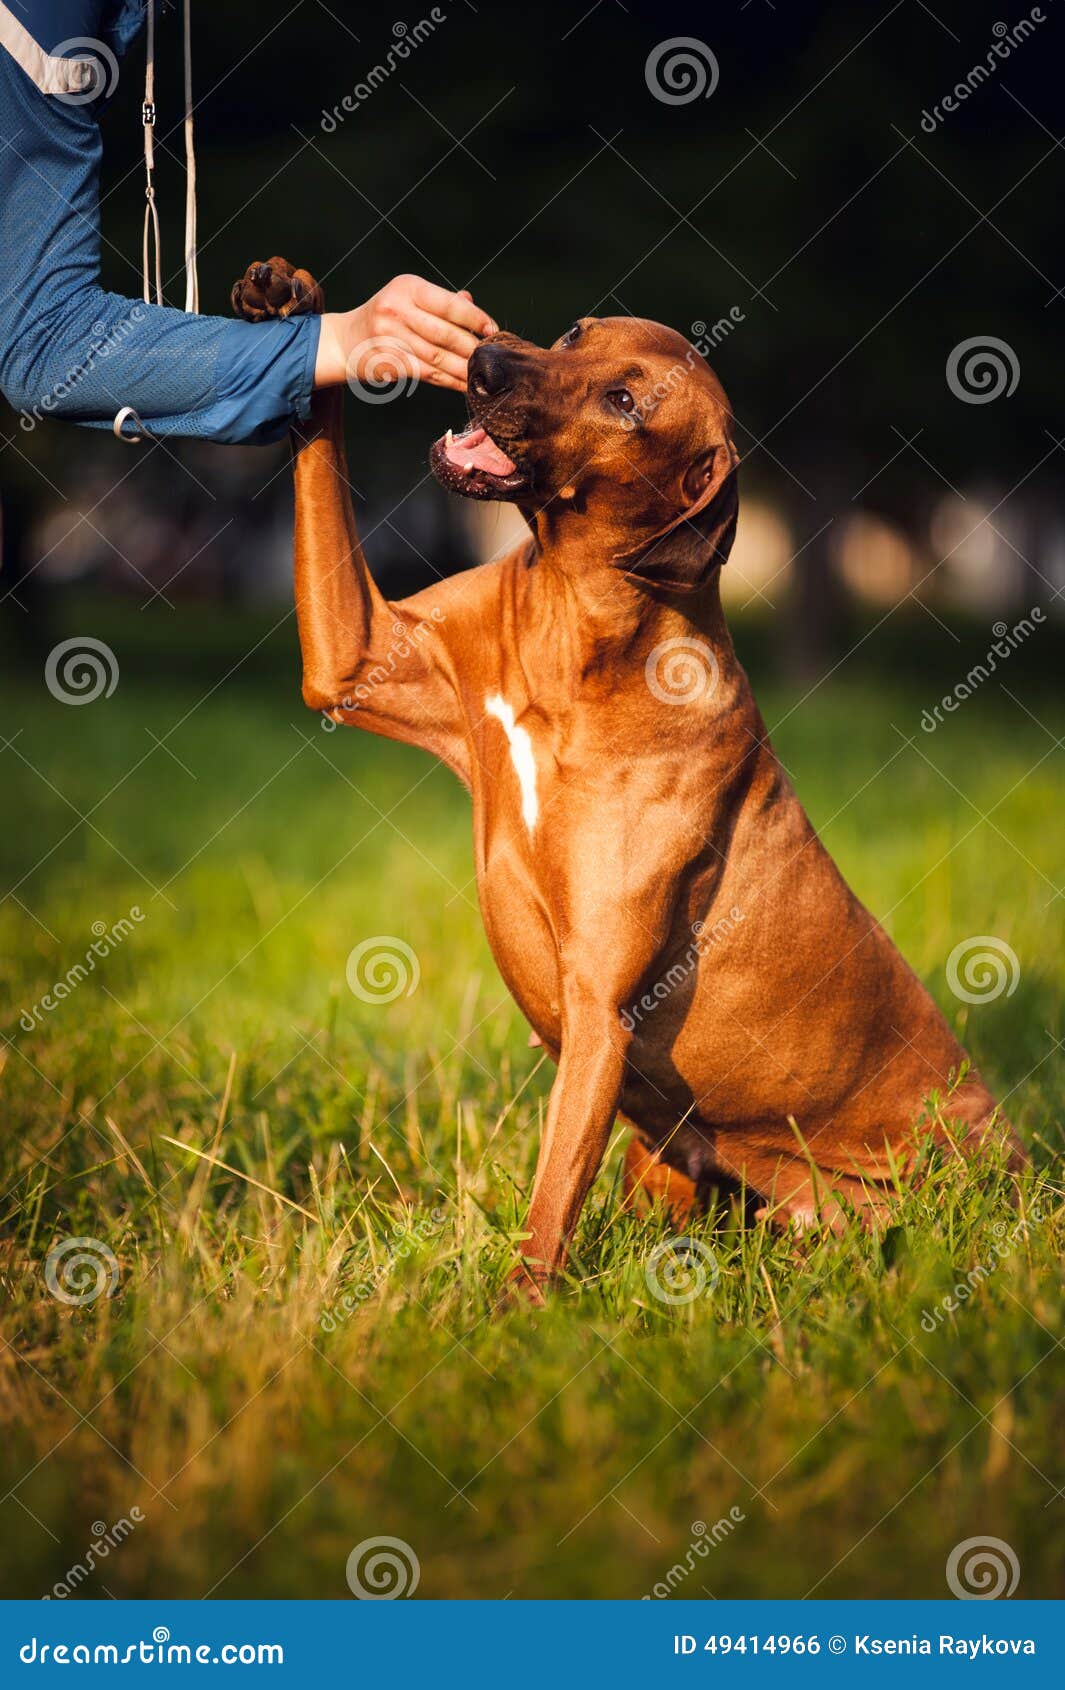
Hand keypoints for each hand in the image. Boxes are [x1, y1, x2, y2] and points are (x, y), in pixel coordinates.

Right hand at [315, 274, 496, 392]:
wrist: (346, 341)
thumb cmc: (386, 317)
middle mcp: (396, 309)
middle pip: (445, 333)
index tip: (493, 331)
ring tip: (482, 374)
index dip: (475, 319)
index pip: (449, 304)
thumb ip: (440, 301)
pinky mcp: (388, 362)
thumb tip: (472, 304)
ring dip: (464, 369)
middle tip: (492, 359)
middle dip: (472, 348)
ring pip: (438, 357)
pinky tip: (463, 385)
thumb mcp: (409, 298)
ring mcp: (390, 337)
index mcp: (407, 287)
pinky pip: (427, 373)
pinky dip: (449, 381)